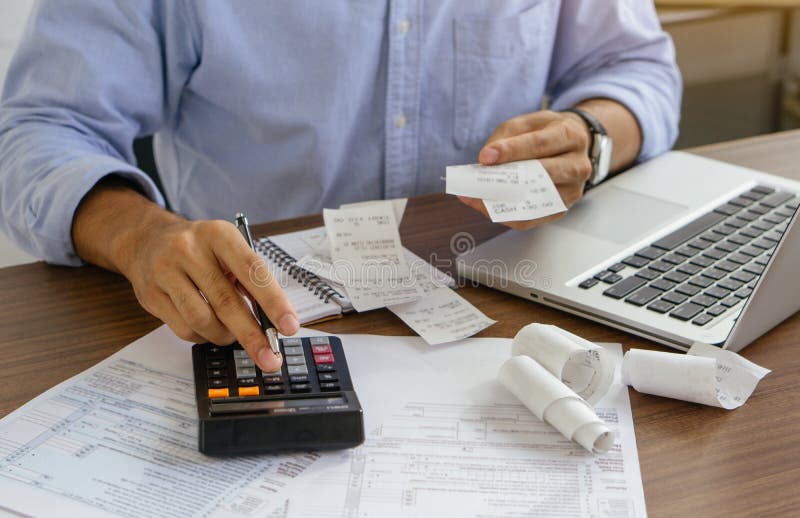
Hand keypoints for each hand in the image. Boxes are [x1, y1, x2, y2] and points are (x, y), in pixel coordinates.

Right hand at [122, 216, 297, 371]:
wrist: (146, 239)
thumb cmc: (200, 249)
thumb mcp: (228, 249)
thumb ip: (250, 279)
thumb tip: (273, 321)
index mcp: (219, 235)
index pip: (252, 270)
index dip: (274, 301)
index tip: (290, 327)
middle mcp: (190, 250)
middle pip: (227, 302)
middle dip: (253, 336)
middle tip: (270, 358)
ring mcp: (166, 272)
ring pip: (202, 320)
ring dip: (225, 336)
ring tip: (233, 335)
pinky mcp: (150, 295)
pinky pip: (184, 329)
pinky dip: (203, 337)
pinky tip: (208, 328)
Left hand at [458, 109, 592, 230]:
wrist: (572, 146)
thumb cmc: (546, 133)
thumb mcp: (528, 122)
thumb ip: (507, 135)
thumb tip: (486, 161)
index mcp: (569, 136)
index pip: (540, 144)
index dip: (512, 150)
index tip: (486, 156)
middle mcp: (577, 165)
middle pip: (541, 173)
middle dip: (506, 177)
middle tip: (477, 180)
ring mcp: (572, 191)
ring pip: (535, 199)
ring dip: (502, 199)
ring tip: (476, 195)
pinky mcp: (560, 209)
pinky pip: (530, 219)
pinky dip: (505, 215)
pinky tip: (486, 206)